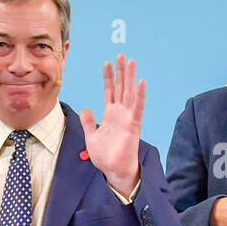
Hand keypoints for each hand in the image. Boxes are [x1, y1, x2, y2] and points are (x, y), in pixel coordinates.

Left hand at [79, 54, 144, 194]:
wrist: (114, 171)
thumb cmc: (105, 156)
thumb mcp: (91, 137)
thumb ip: (89, 123)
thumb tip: (85, 109)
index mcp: (110, 115)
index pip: (109, 91)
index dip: (108, 77)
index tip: (107, 63)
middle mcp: (120, 113)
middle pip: (121, 88)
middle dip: (120, 71)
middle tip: (121, 55)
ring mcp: (128, 118)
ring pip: (129, 93)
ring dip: (130, 77)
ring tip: (131, 62)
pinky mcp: (133, 125)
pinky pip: (138, 108)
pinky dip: (140, 95)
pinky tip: (141, 82)